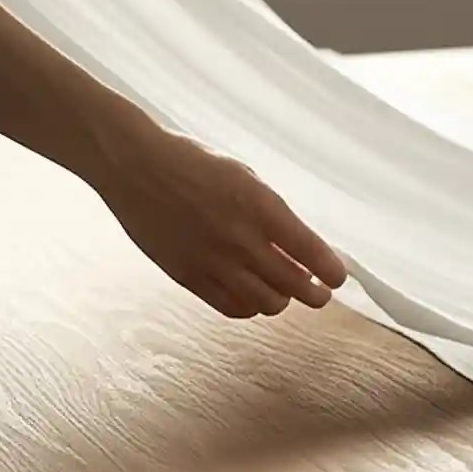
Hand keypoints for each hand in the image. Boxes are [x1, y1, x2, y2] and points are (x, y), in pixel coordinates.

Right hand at [92, 127, 346, 318]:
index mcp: (262, 207)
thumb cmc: (194, 163)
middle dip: (316, 294)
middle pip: (296, 287)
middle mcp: (241, 239)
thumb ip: (274, 214)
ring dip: (282, 300)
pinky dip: (250, 307)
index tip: (338, 277)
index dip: (332, 273)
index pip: (313, 254)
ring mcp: (213, 261)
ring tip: (282, 290)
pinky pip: (232, 308)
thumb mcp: (246, 177)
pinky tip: (252, 295)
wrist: (134, 164)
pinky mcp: (188, 276)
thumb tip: (302, 249)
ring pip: (268, 304)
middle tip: (320, 292)